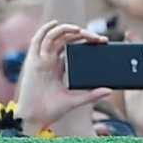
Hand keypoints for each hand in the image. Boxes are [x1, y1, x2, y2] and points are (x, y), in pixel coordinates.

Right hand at [16, 21, 110, 135]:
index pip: (72, 48)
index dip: (85, 42)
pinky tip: (56, 23)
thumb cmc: (51, 110)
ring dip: (67, 30)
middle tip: (97, 38)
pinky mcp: (33, 61)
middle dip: (81, 35)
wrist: (34, 118)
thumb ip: (91, 95)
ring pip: (54, 37)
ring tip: (82, 30)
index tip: (101, 42)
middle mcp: (49, 60)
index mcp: (57, 67)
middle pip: (66, 40)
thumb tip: (109, 90)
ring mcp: (41, 59)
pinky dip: (45, 30)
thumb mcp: (75, 100)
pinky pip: (38, 40)